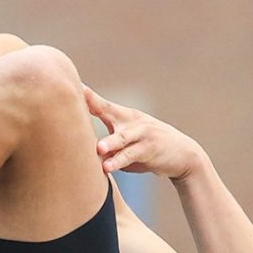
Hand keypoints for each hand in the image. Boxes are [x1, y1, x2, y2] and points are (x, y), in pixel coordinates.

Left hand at [83, 86, 206, 181]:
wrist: (183, 153)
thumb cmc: (147, 149)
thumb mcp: (127, 142)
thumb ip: (106, 144)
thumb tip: (83, 152)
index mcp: (123, 116)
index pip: (100, 103)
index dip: (85, 95)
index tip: (69, 85)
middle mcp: (131, 121)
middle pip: (109, 110)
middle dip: (93, 104)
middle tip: (75, 102)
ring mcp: (142, 134)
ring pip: (122, 137)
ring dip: (110, 142)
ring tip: (98, 148)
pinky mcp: (150, 149)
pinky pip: (132, 155)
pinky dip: (119, 161)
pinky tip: (107, 167)